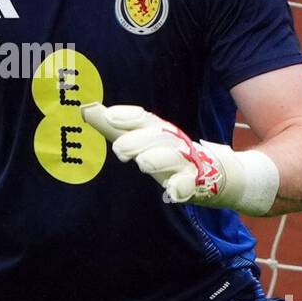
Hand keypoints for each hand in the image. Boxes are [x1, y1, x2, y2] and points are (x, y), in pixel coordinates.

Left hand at [81, 103, 236, 205]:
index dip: (128, 116)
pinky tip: (173, 191)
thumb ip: (114, 127)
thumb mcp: (141, 139)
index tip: (109, 116)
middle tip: (119, 149)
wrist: (214, 173)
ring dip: (159, 158)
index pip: (145, 119)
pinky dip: (182, 187)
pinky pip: (189, 184)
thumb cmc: (166, 153)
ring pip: (174, 157)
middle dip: (138, 140)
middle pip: (158, 136)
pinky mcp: (196, 183)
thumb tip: (87, 108)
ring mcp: (186, 162)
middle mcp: (173, 142)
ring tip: (144, 163)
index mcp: (159, 130)